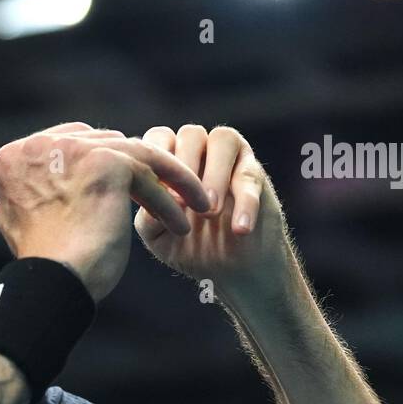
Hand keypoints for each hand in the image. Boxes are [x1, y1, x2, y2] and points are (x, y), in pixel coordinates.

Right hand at [0, 122, 208, 302]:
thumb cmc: (44, 266)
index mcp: (13, 156)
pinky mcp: (106, 162)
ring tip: (185, 209)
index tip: (125, 191)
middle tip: (160, 196)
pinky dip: (171, 195)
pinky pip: (150, 170)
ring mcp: (72, 150)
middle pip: (102, 143)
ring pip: (132, 155)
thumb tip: (54, 185)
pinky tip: (183, 222)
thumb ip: (35, 193)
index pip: (70, 145)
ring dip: (163, 182)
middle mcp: (39, 145)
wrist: (53, 283)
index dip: (100, 165)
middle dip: (133, 169)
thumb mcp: (22, 220)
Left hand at [134, 124, 290, 297]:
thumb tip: (148, 204)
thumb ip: (147, 219)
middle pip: (191, 134)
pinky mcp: (255, 174)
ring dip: (215, 174)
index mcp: (169, 159)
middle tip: (185, 205)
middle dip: (186, 166)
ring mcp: (229, 158)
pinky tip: (240, 229)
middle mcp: (199, 150)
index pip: (158, 138)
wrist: (229, 269)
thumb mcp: (159, 238)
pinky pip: (250, 175)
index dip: (158, 159)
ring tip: (211, 213)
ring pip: (224, 139)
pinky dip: (245, 202)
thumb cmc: (188, 248)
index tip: (159, 193)